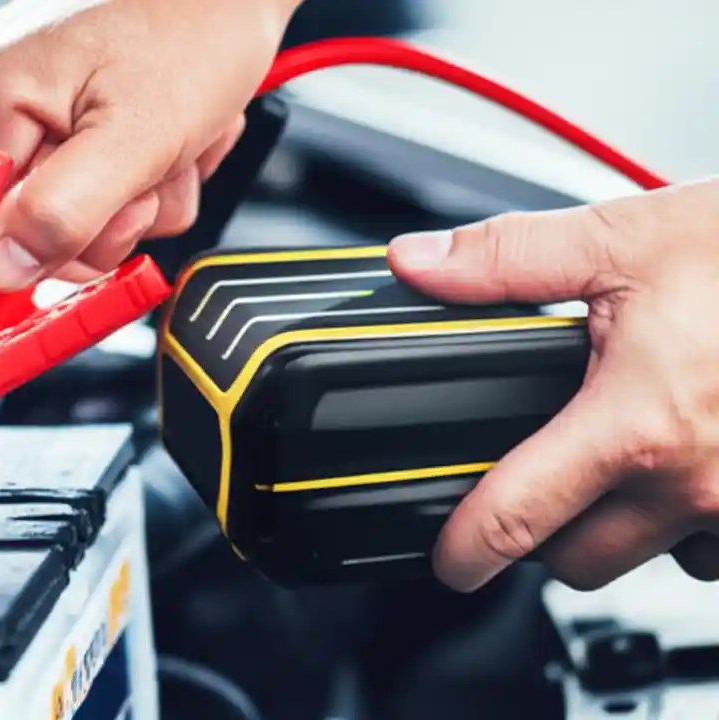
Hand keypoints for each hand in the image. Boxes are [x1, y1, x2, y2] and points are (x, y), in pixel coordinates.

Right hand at [0, 0, 300, 290]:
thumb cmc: (194, 23)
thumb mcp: (137, 133)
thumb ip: (64, 209)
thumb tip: (3, 268)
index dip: (17, 262)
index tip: (24, 308)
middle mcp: (5, 101)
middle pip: (36, 231)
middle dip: (109, 220)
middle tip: (148, 176)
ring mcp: (46, 109)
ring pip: (86, 216)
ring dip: (145, 197)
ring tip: (171, 143)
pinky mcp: (85, 117)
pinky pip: (112, 187)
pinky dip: (156, 174)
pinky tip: (174, 133)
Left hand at [388, 178, 718, 592]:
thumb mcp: (626, 237)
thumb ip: (509, 260)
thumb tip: (419, 263)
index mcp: (638, 423)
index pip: (519, 515)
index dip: (465, 549)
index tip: (449, 561)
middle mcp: (698, 482)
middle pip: (579, 561)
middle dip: (544, 532)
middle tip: (538, 479)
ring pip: (654, 560)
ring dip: (627, 525)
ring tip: (628, 454)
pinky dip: (694, 519)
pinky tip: (692, 457)